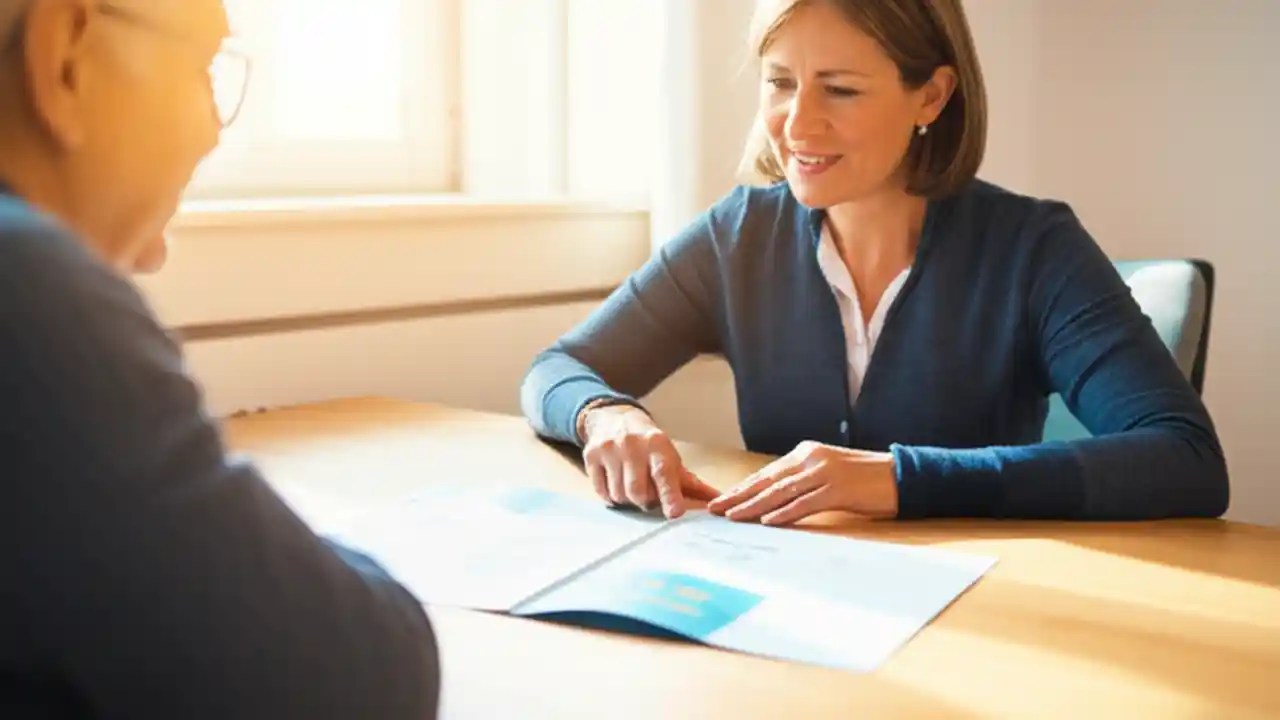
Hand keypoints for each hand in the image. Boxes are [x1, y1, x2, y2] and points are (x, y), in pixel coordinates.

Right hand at [580, 405, 720, 518]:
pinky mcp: (590, 455)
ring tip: (633, 485)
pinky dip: (611, 495)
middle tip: (649, 494)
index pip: (664, 473)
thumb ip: (692, 483)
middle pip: (638, 492)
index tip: (675, 513)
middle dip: (646, 501)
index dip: (670, 495)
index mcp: (657, 443)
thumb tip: (717, 501)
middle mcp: (632, 444)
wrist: (613, 417)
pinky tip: (616, 482)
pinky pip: (602, 492)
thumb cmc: (648, 445)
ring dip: (628, 499)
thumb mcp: (670, 457)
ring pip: (619, 495)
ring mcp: (609, 449)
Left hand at [707, 441, 897, 525]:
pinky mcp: (837, 489)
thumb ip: (802, 482)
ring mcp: (824, 473)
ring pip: (781, 491)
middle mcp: (811, 459)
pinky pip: (805, 502)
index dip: (743, 487)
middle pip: (767, 480)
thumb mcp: (828, 474)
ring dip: (753, 505)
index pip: (768, 473)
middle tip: (715, 508)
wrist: (900, 476)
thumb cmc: (864, 480)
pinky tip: (767, 521)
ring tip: (732, 516)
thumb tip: (774, 501)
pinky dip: (784, 512)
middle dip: (739, 495)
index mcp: (806, 453)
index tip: (722, 499)